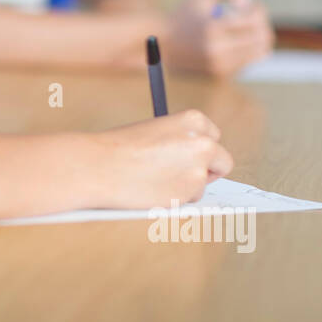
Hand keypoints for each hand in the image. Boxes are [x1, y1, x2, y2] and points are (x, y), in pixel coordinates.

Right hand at [81, 108, 232, 208]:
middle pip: (222, 161)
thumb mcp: (154, 131)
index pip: (214, 136)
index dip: (201, 149)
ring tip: (155, 182)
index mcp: (194, 120)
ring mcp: (199, 170)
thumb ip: (178, 140)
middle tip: (182, 175)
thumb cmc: (118, 148)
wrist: (99, 166)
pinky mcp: (190, 194)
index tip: (188, 156)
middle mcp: (203, 142)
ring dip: (186, 187)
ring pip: (203, 185)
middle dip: (206, 170)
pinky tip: (152, 192)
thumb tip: (191, 159)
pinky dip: (175, 200)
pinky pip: (190, 201)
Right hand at [166, 0, 274, 76]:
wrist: (163, 45)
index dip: (257, 8)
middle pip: (262, 36)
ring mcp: (220, 65)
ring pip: (261, 51)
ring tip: (246, 27)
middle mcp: (217, 50)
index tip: (247, 4)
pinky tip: (237, 40)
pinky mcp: (222, 75)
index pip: (253, 18)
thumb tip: (247, 0)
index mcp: (212, 28)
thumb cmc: (185, 14)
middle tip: (252, 15)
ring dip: (259, 36)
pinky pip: (250, 61)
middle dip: (262, 22)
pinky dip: (250, 49)